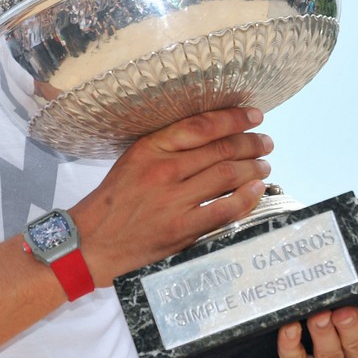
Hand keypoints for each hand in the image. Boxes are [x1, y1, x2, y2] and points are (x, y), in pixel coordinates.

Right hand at [71, 107, 272, 283]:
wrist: (93, 241)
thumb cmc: (115, 199)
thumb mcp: (133, 160)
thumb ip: (166, 147)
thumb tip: (210, 137)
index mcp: (149, 148)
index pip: (201, 126)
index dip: (233, 119)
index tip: (254, 116)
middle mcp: (163, 170)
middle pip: (220, 150)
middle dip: (250, 144)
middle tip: (265, 143)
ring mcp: (173, 201)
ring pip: (227, 176)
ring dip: (253, 168)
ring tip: (264, 165)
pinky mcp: (181, 229)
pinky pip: (224, 210)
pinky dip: (247, 198)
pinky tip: (257, 189)